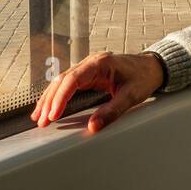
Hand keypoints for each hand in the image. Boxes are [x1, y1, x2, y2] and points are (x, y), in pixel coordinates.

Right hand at [29, 51, 164, 132]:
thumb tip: (93, 127)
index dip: (60, 98)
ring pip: (61, 82)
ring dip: (49, 99)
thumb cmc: (143, 78)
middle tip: (41, 121)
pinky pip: (68, 83)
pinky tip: (49, 107)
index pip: (73, 79)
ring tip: (39, 117)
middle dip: (50, 101)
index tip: (53, 114)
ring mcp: (88, 67)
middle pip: (62, 80)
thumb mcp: (132, 96)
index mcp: (100, 63)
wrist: (152, 66)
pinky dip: (57, 96)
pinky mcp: (88, 73)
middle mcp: (90, 62)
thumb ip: (112, 111)